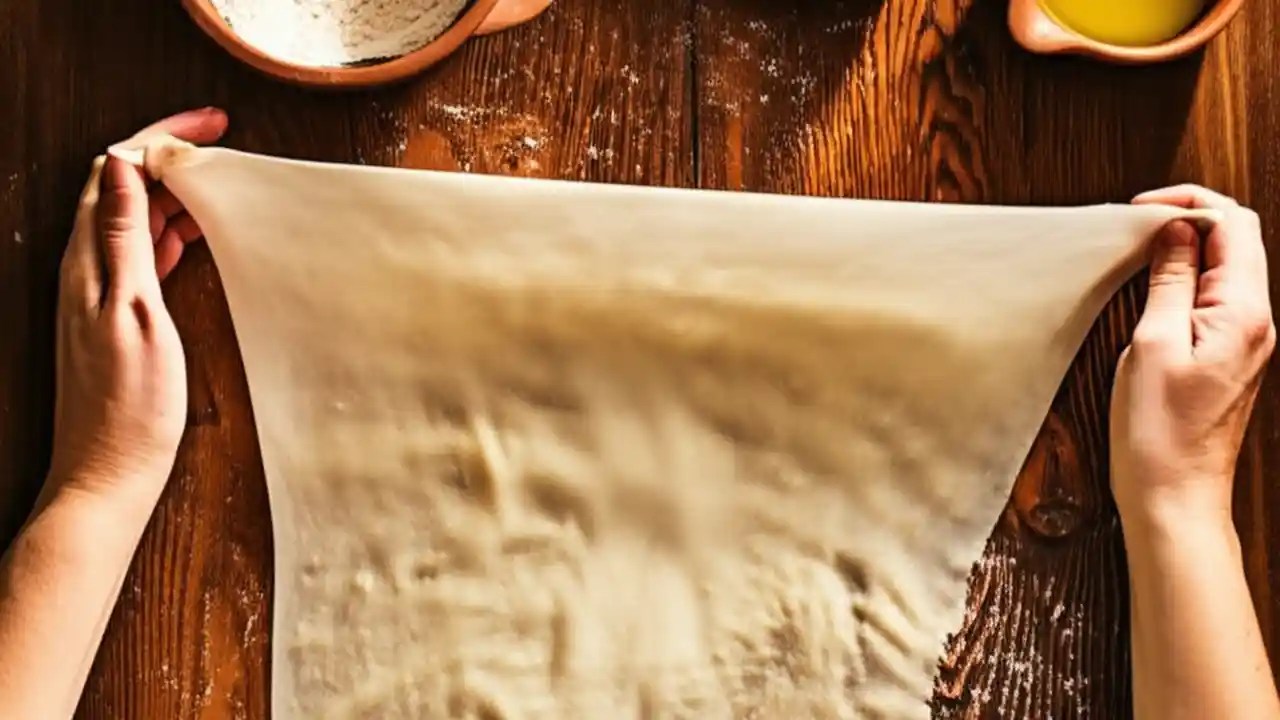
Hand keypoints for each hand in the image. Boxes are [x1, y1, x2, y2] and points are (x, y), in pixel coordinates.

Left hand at [45, 108, 228, 512]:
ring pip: (136, 219)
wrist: (108, 472)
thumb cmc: (129, 406)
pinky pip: (143, 254)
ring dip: (176, 193)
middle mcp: (86, 268)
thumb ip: (126, 238)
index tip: (212, 122)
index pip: (116, 169)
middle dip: (171, 154)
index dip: (160, 134)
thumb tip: (122, 165)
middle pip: (124, 187)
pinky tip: (199, 235)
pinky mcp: (116, 315)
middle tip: (224, 145)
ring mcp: (99, 292)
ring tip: (222, 184)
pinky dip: (173, 233)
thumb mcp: (134, 311)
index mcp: (88, 260)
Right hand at [1111, 185, 1274, 529]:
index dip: (1188, 203)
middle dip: (1191, 217)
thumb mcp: (1152, 344)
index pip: (1233, 225)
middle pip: (1238, 239)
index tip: (1139, 209)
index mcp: (1243, 312)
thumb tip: (1173, 232)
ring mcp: (1247, 339)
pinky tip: (1154, 286)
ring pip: (1227, 267)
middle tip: (1137, 222)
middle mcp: (1257, 321)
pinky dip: (1187, 278)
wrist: (1176, 496)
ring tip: (1140, 251)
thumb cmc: (1159, 433)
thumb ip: (1169, 281)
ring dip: (1187, 248)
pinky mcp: (1230, 355)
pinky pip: (1215, 297)